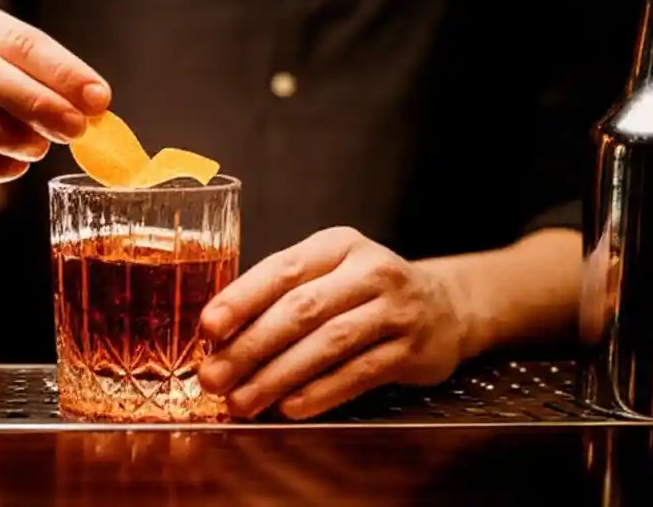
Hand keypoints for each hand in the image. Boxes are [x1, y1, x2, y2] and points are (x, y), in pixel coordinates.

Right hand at [0, 0, 110, 182]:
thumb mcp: (17, 67)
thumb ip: (53, 83)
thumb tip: (95, 106)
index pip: (17, 41)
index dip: (61, 71)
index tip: (99, 99)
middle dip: (35, 103)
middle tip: (76, 128)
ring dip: (7, 135)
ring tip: (41, 149)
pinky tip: (15, 167)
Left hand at [197, 227, 469, 419]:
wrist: (445, 306)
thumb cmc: (365, 291)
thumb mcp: (329, 273)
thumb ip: (280, 295)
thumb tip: (218, 337)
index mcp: (337, 245)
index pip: (282, 269)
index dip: (241, 299)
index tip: (207, 328)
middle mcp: (369, 271)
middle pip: (301, 309)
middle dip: (250, 346)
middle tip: (214, 376)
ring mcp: (395, 310)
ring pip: (328, 344)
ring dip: (278, 376)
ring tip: (243, 400)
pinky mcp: (412, 350)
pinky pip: (358, 373)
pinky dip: (319, 392)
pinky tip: (289, 407)